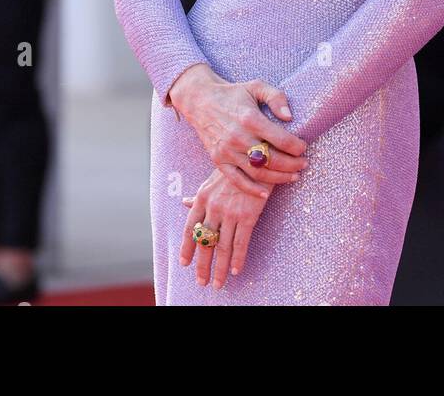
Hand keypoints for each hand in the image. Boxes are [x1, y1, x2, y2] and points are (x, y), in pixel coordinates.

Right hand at [168, 65, 308, 190]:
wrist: (200, 100)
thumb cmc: (233, 93)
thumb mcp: (256, 86)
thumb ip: (276, 97)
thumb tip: (289, 116)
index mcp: (250, 118)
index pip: (280, 139)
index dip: (296, 146)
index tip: (304, 148)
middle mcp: (238, 137)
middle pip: (272, 159)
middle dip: (292, 164)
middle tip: (304, 164)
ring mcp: (228, 151)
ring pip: (258, 173)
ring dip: (279, 178)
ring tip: (294, 176)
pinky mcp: (219, 160)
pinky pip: (237, 180)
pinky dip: (252, 190)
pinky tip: (266, 193)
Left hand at [180, 166, 270, 288]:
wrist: (259, 158)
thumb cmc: (236, 169)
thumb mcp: (213, 180)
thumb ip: (199, 195)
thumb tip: (184, 202)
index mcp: (202, 198)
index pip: (190, 228)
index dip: (187, 248)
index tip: (184, 263)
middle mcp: (213, 207)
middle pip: (205, 242)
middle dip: (203, 265)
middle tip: (202, 282)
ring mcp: (230, 212)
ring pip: (222, 247)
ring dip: (221, 268)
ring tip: (218, 283)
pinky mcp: (248, 215)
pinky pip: (241, 243)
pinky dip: (238, 259)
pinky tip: (237, 271)